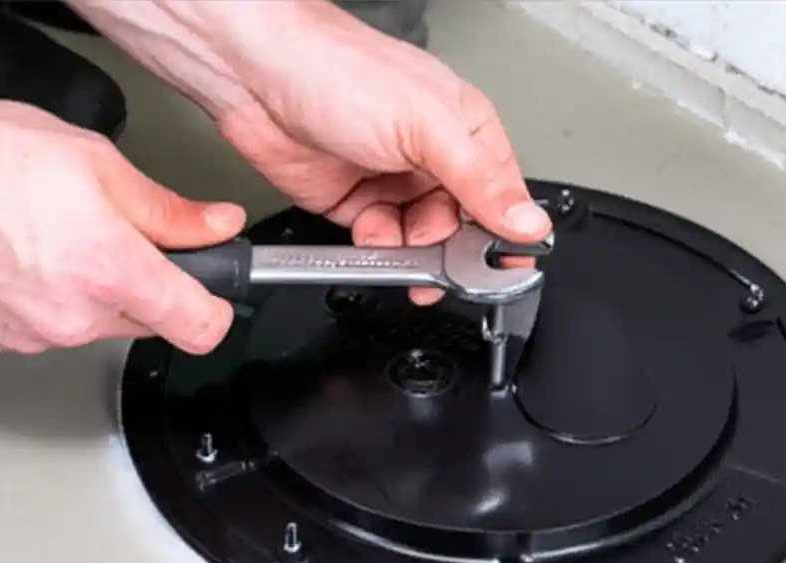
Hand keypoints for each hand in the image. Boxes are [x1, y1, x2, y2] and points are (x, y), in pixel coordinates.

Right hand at [0, 95, 243, 353]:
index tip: (211, 286)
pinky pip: (48, 326)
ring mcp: (33, 337)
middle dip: (142, 282)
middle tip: (108, 230)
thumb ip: (167, 208)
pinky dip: (46, 297)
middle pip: (146, 321)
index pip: (201, 328)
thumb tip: (215, 226)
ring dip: (90, 289)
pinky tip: (18, 253)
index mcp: (111, 272)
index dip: (215, 306)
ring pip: (95, 323)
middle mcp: (75, 318)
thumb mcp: (94, 161)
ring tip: (49, 233)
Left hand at [70, 0, 552, 304]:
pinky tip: (368, 233)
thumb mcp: (426, 126)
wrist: (256, 75)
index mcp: (465, 129)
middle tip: (438, 263)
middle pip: (461, 228)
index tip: (497, 268)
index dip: (502, 236)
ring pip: (420, 241)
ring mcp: (392, 180)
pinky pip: (379, 243)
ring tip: (393, 237)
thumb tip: (529, 223)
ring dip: (409, 251)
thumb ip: (480, 180)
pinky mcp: (354, 203)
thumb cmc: (339, 70)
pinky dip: (376, 248)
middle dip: (449, 251)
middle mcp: (432, 156)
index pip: (502, 197)